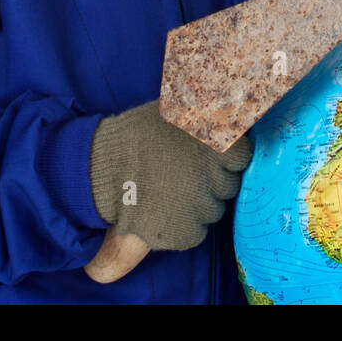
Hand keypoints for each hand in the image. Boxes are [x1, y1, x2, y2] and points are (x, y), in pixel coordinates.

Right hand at [88, 100, 252, 250]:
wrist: (100, 169)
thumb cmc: (137, 135)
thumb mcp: (176, 111)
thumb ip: (207, 115)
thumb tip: (237, 108)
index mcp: (217, 144)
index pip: (241, 155)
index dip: (224, 157)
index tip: (206, 155)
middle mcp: (214, 176)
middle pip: (228, 185)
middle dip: (211, 181)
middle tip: (182, 172)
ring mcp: (201, 206)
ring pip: (213, 210)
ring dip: (198, 203)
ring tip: (168, 191)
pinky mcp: (185, 232)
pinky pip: (196, 232)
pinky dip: (183, 226)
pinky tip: (162, 210)